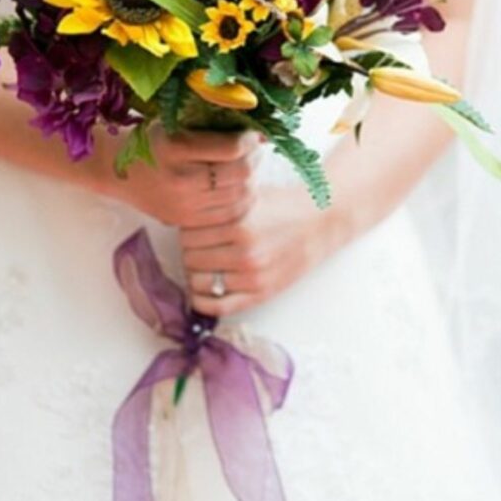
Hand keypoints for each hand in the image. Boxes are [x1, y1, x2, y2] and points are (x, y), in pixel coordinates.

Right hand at [111, 124, 260, 229]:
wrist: (117, 170)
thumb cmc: (151, 140)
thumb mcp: (176, 123)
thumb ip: (212, 126)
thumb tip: (256, 132)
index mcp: (175, 148)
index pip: (232, 148)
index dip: (250, 139)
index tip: (252, 132)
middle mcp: (180, 179)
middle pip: (240, 174)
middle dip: (256, 158)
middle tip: (255, 148)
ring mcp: (183, 205)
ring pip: (239, 196)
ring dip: (251, 180)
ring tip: (248, 166)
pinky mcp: (186, 221)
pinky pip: (228, 215)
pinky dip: (240, 200)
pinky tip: (238, 187)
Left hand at [180, 186, 329, 316]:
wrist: (320, 222)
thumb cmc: (282, 205)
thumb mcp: (248, 194)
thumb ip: (217, 203)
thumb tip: (181, 211)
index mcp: (239, 223)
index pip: (188, 231)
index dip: (186, 226)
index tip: (193, 224)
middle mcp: (245, 252)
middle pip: (189, 255)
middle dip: (190, 248)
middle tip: (200, 242)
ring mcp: (252, 277)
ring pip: (197, 281)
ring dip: (194, 271)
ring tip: (205, 260)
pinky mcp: (260, 294)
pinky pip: (217, 306)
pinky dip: (201, 299)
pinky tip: (205, 286)